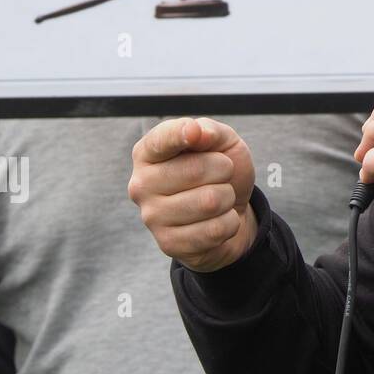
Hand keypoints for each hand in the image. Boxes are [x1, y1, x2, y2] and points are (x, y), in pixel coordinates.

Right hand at [129, 117, 257, 272]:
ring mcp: (152, 217)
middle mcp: (141, 184)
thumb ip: (209, 130)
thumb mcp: (222, 142)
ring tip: (219, 198)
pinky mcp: (168, 244)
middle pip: (197, 170)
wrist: (232, 210)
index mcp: (148, 153)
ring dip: (227, 198)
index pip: (161, 139)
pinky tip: (217, 220)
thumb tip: (196, 131)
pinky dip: (229, 223)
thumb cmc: (220, 170)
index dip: (181, 134)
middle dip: (224, 170)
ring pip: (210, 202)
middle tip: (221, 175)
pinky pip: (216, 230)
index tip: (194, 133)